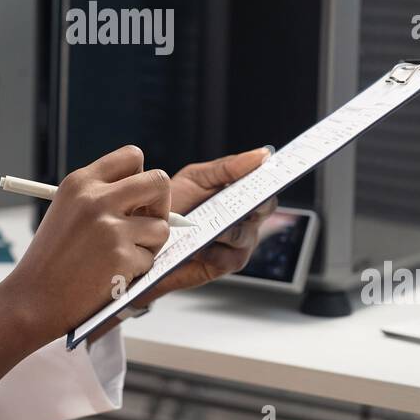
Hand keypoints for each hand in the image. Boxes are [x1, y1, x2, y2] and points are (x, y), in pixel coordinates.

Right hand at [0, 145, 171, 346]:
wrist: (32, 300)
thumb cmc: (52, 259)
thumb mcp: (68, 211)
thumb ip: (103, 197)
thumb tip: (151, 197)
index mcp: (80, 182)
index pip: (131, 156)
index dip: (142, 177)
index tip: (138, 197)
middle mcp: (96, 199)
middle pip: (158, 181)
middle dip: (162, 204)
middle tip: (151, 222)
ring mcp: (110, 228)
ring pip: (161, 226)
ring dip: (149, 245)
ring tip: (121, 257)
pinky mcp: (122, 257)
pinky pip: (150, 258)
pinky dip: (136, 271)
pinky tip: (110, 276)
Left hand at [147, 147, 278, 300]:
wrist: (146, 230)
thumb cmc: (175, 203)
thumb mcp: (197, 178)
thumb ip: (228, 167)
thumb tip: (263, 154)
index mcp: (242, 198)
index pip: (266, 190)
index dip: (273, 181)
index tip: (272, 171)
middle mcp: (246, 222)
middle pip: (262, 211)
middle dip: (251, 203)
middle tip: (234, 196)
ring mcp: (238, 245)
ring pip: (242, 234)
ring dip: (222, 228)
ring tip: (200, 222)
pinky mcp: (223, 265)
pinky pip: (225, 258)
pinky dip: (209, 250)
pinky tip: (194, 245)